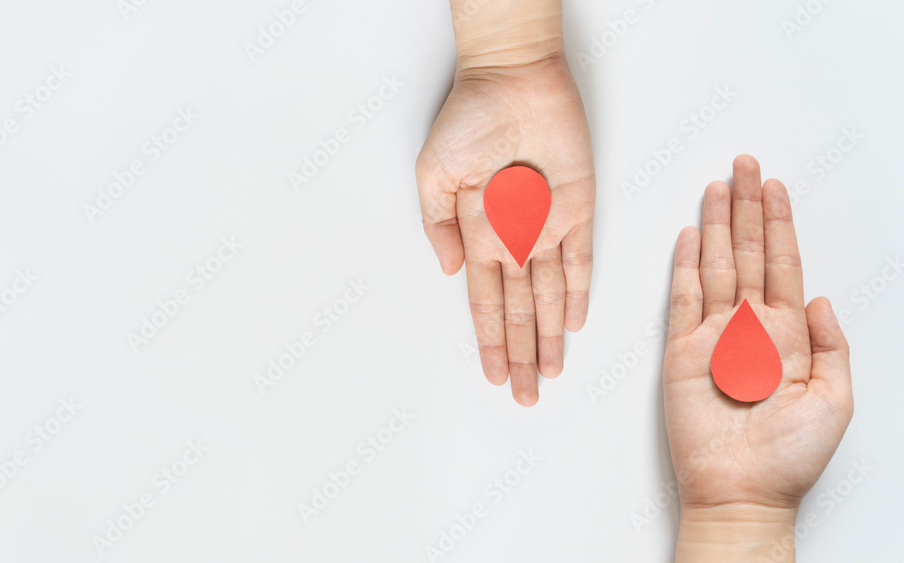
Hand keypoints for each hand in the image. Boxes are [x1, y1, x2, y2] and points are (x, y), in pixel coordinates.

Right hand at [416, 53, 594, 406]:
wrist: (512, 76)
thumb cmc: (469, 117)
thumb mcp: (432, 171)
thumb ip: (437, 222)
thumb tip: (447, 268)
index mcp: (478, 232)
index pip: (486, 302)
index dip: (490, 340)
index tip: (493, 375)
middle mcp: (515, 237)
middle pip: (520, 310)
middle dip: (521, 355)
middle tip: (525, 396)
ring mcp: (548, 225)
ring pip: (550, 295)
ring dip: (549, 335)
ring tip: (549, 374)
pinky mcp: (579, 206)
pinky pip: (582, 257)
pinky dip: (579, 291)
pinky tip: (575, 324)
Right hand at [664, 155, 852, 560]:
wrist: (741, 490)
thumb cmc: (788, 457)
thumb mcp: (836, 400)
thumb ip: (832, 346)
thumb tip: (819, 299)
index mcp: (788, 336)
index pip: (781, 264)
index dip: (779, 224)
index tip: (776, 187)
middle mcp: (750, 327)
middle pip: (747, 253)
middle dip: (747, 208)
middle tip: (745, 165)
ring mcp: (713, 336)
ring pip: (714, 266)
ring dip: (715, 225)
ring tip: (718, 187)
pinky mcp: (681, 351)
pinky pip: (681, 299)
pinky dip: (683, 266)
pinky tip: (688, 237)